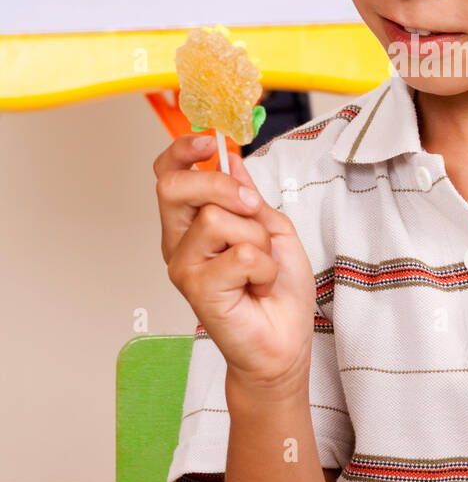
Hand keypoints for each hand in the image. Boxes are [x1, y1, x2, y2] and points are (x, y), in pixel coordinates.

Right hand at [154, 133, 317, 392]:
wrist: (284, 340)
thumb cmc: (276, 290)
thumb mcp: (272, 227)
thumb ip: (248, 195)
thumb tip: (233, 159)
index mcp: (192, 223)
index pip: (168, 175)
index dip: (183, 151)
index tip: (210, 141)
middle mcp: (179, 243)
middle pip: (175, 187)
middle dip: (220, 185)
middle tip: (252, 207)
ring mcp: (184, 267)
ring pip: (215, 218)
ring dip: (256, 237)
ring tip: (261, 264)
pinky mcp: (198, 290)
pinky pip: (239, 254)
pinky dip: (264, 266)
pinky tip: (260, 285)